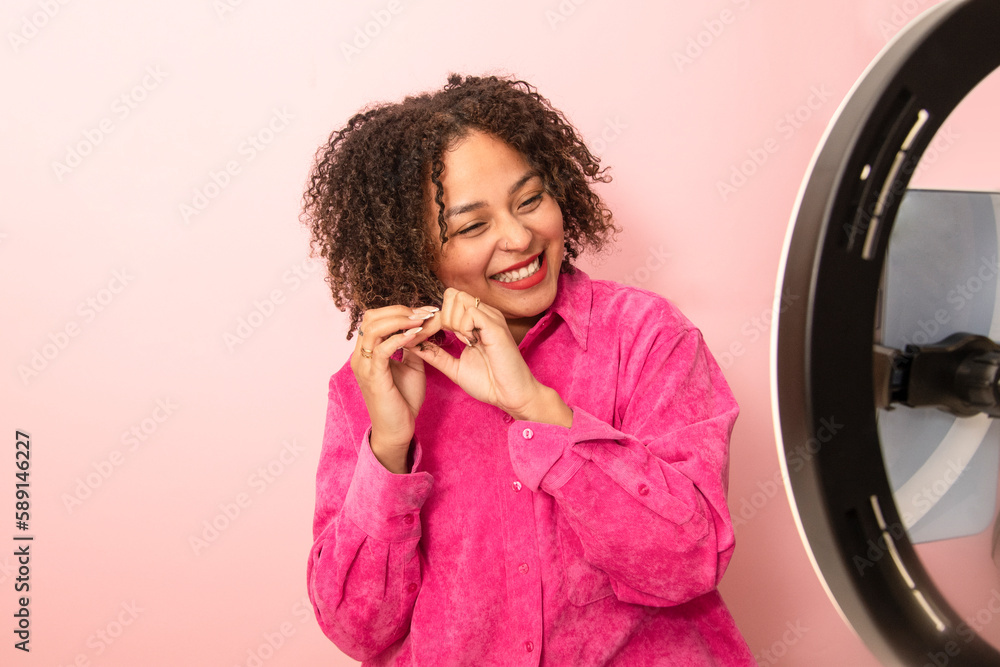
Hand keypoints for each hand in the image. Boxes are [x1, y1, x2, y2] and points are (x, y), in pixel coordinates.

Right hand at [351, 305, 437, 472]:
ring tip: (422, 320)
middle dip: (400, 310)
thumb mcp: (412, 366)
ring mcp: (364, 365)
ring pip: (374, 328)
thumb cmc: (403, 400)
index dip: (399, 310)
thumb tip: (421, 326)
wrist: (398, 430)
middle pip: (371, 317)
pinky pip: (382, 349)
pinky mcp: (373, 376)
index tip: (424, 311)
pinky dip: (400, 338)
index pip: (376, 318)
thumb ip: (412, 346)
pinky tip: (416, 335)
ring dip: (400, 320)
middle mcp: (360, 356)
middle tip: (424, 312)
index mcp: (367, 352)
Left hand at [410, 288, 571, 426]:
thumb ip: (435, 354)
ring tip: (462, 341)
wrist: (511, 396)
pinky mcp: (496, 326)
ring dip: (452, 321)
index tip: (421, 339)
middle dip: (440, 317)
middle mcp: (484, 315)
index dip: (430, 321)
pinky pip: (471, 312)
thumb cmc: (489, 383)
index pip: (447, 304)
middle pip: (451, 294)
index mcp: (475, 322)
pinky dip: (463, 327)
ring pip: (458, 298)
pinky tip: (470, 342)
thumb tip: (413, 344)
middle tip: (444, 339)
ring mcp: (491, 318)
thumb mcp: (454, 367)